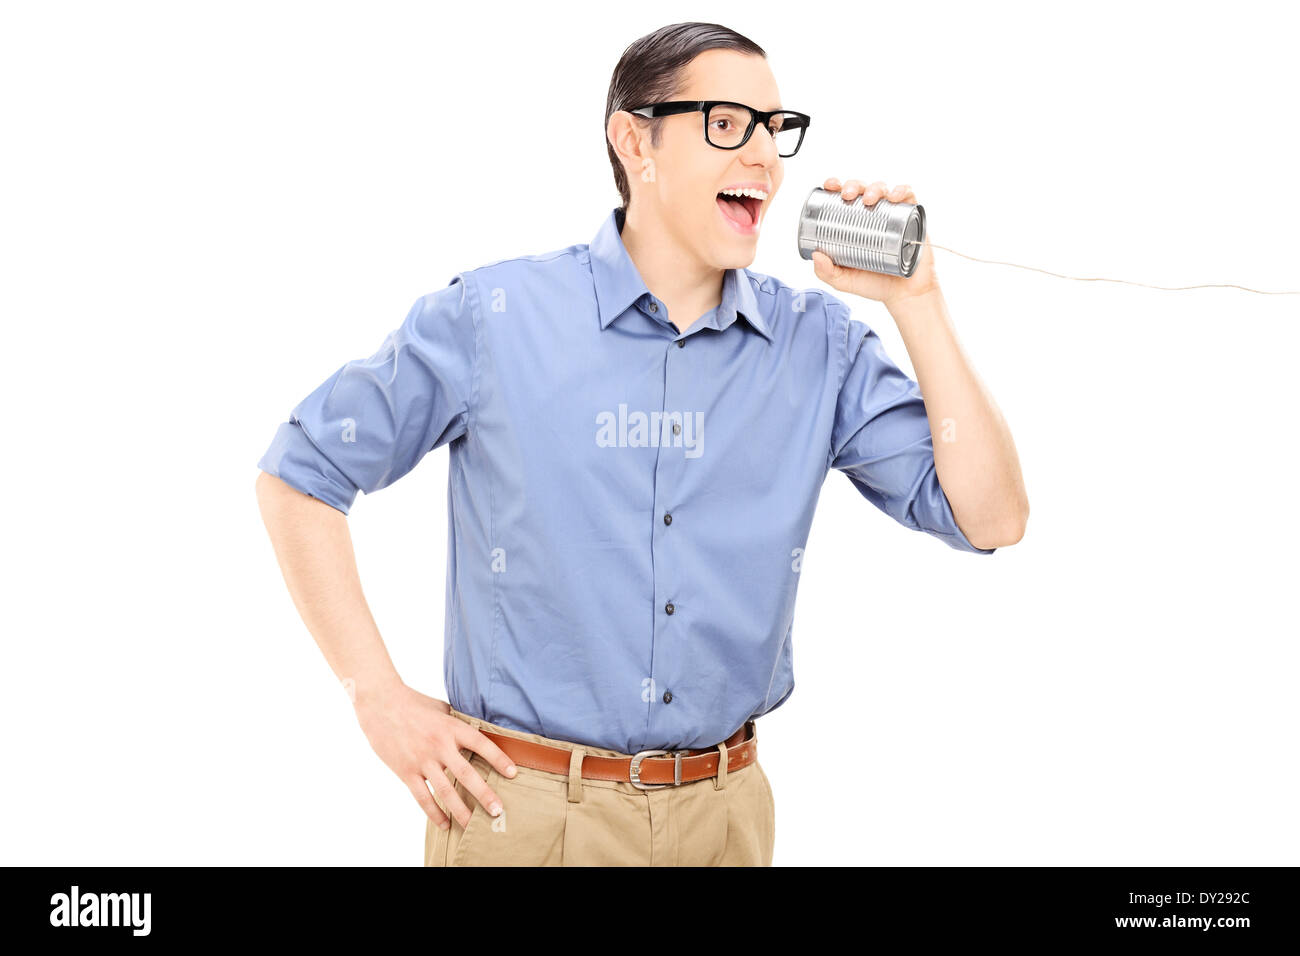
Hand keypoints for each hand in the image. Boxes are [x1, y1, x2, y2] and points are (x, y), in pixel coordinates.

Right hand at [353, 681, 517, 829]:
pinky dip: (434, 813)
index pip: (481, 744)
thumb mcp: (440, 708)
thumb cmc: (413, 703)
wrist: (380, 703)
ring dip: (461, 810)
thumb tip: (477, 731)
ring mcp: (422, 760)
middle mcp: (439, 745)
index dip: (499, 759)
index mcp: (451, 727)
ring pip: (445, 791)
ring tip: (473, 824)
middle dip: (484, 794)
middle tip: (498, 811)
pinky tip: (445, 824)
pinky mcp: (405, 771)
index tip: (513, 774)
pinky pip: (422, 797)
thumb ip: (457, 723)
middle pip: (466, 774)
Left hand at [810, 177, 939, 307]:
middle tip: (847, 195)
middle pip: (863, 189)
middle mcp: (874, 215)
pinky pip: (909, 198)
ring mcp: (893, 215)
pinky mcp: (912, 219)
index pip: (845, 197)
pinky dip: (903, 191)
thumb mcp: (844, 281)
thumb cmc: (874, 285)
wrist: (904, 296)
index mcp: (855, 223)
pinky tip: (895, 197)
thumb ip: (827, 272)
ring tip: (870, 199)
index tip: (830, 185)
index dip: (837, 186)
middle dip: (854, 185)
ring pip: (884, 190)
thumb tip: (815, 255)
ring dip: (875, 187)